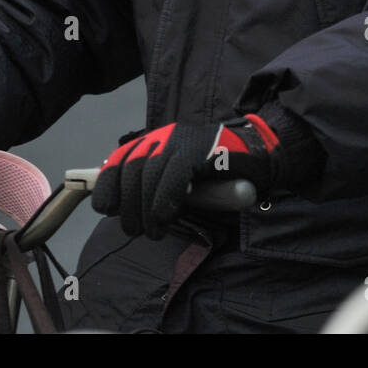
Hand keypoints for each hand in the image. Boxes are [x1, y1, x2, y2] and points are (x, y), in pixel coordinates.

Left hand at [91, 114, 279, 238]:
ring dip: (146, 210)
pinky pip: (172, 178)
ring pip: (148, 175)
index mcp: (154, 142)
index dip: (107, 186)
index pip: (117, 161)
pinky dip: (164, 202)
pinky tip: (166, 218)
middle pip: (130, 171)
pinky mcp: (199, 149)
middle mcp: (163, 136)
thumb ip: (155, 188)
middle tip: (136, 230)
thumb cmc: (218, 175)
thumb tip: (125, 211)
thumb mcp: (179, 181)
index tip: (108, 209)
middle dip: (128, 206)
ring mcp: (182, 140)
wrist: (260, 155)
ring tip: (154, 231)